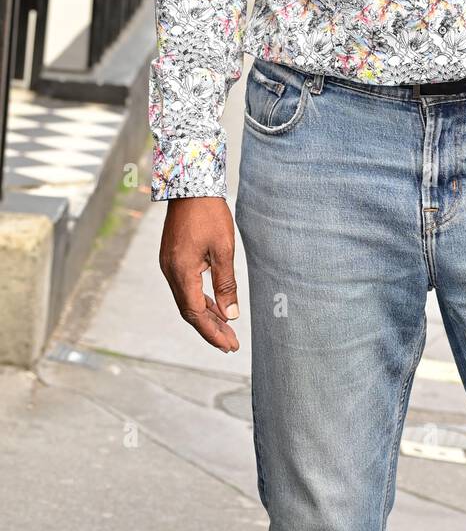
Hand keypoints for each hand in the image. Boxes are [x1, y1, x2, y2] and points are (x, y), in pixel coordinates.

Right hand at [159, 197, 240, 352]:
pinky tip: (214, 305)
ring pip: (186, 300)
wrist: (189, 185)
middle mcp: (170, 272)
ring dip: (205, 315)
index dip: (213, 332)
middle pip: (189, 311)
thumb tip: (231, 315)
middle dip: (210, 329)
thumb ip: (226, 283)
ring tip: (225, 330)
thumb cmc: (209, 214)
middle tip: (230, 344)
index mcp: (182, 272)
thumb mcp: (223, 249)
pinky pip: (185, 287)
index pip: (196, 313)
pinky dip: (200, 299)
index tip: (230, 345)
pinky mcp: (172, 258)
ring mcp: (169, 265)